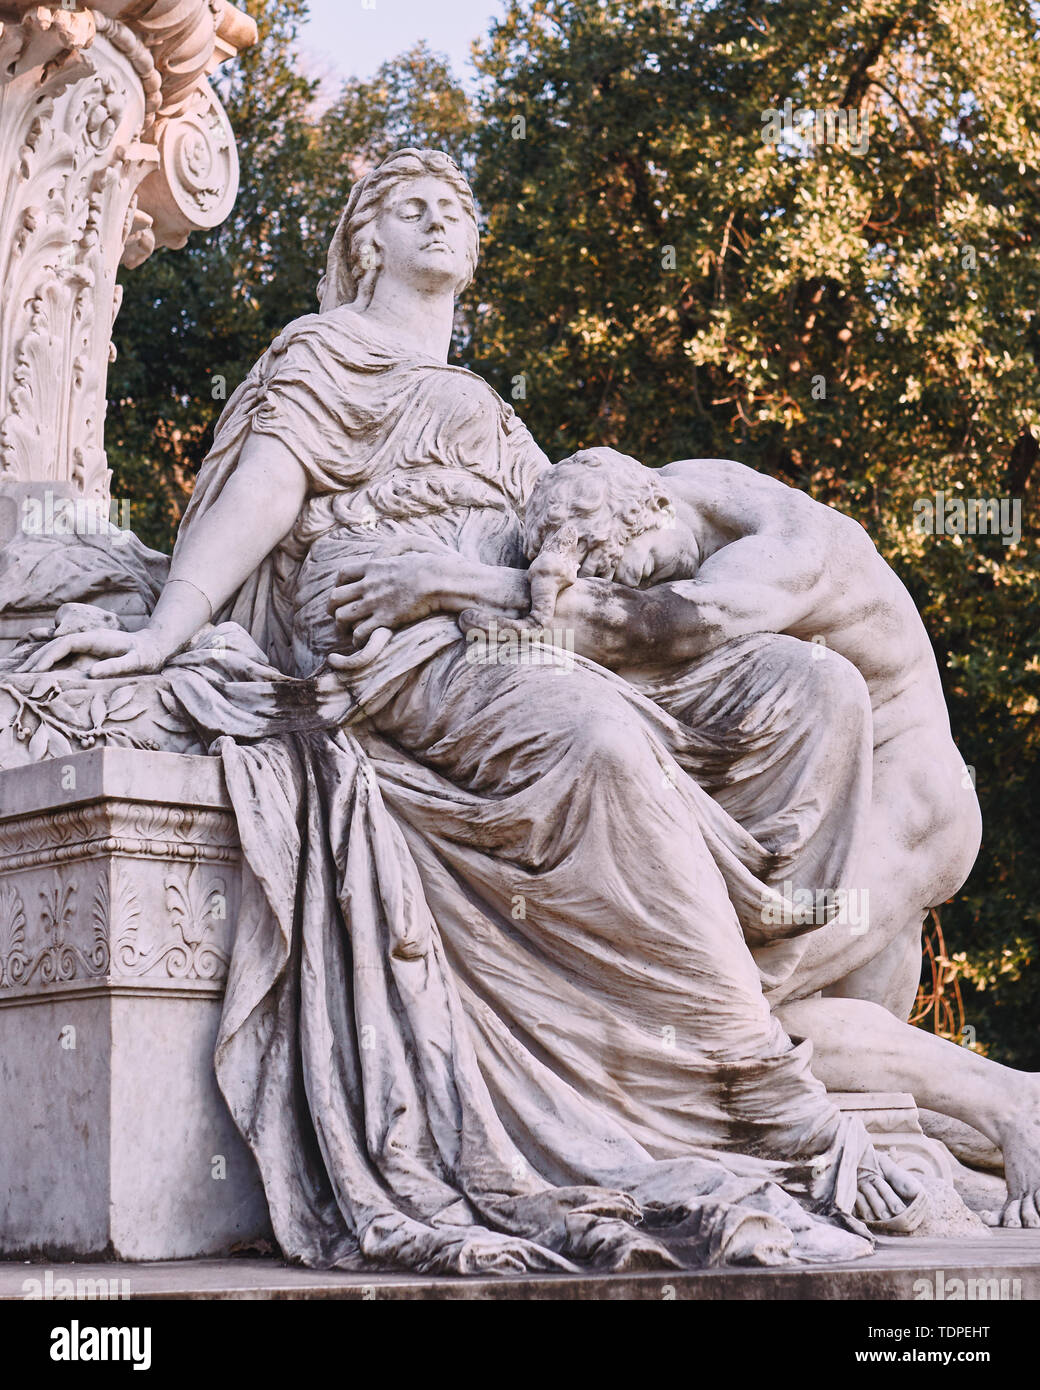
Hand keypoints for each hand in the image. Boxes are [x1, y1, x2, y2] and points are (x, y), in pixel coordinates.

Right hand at [20, 626, 170, 678]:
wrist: (156, 645)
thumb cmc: (148, 656)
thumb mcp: (137, 662)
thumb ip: (117, 666)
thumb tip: (92, 673)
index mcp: (95, 639)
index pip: (64, 644)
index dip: (48, 656)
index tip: (35, 670)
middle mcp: (88, 638)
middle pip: (56, 644)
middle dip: (37, 657)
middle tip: (20, 674)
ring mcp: (88, 642)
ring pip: (58, 647)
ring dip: (41, 658)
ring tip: (25, 672)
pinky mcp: (89, 648)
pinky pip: (65, 652)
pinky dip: (50, 659)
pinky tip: (41, 668)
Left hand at [326, 544, 454, 647]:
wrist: (437, 580)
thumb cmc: (429, 567)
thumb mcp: (405, 556)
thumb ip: (394, 558)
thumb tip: (399, 556)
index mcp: (373, 567)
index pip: (343, 574)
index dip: (339, 585)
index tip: (343, 592)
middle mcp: (368, 585)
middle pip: (335, 597)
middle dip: (332, 608)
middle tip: (337, 616)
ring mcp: (374, 603)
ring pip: (342, 616)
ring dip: (341, 626)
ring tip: (347, 632)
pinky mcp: (384, 619)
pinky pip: (359, 632)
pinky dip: (357, 639)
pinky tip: (362, 640)